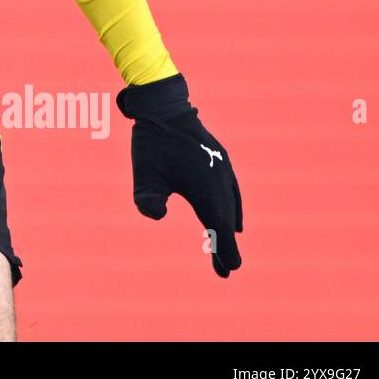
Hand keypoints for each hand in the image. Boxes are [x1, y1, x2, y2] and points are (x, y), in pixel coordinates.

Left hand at [116, 74, 243, 277]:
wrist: (165, 108)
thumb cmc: (152, 143)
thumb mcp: (144, 174)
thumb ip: (147, 199)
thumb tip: (156, 215)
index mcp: (206, 190)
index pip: (219, 228)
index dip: (224, 250)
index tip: (228, 270)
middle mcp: (220, 182)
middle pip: (227, 220)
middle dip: (226, 245)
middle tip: (226, 269)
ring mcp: (223, 170)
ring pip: (231, 205)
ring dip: (230, 227)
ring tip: (228, 249)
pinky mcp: (221, 160)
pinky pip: (233, 191)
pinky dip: (234, 208)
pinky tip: (234, 218)